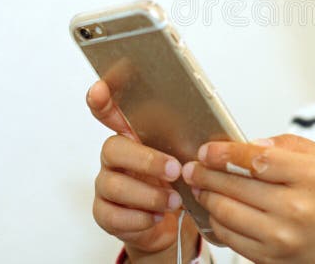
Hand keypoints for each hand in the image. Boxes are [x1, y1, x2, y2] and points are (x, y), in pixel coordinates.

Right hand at [86, 80, 198, 258]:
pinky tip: (158, 217)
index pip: (111, 112)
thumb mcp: (188, 159)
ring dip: (149, 194)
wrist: (170, 225)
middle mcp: (115, 158)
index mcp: (134, 136)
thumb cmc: (178, 184)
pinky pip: (114, 215)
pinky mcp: (104, 213)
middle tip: (174, 170)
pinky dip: (140, 218)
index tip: (100, 89)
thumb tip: (213, 136)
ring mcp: (106, 185)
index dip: (102, 100)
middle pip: (114, 149)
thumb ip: (190, 143)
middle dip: (146, 160)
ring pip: (114, 185)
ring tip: (174, 200)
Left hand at [182, 134, 314, 263]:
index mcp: (311, 176)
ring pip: (226, 212)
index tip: (208, 150)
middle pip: (235, 186)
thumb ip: (289, 144)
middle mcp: (295, 207)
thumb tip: (251, 144)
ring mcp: (281, 236)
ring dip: (206, 197)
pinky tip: (216, 209)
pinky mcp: (270, 257)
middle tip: (193, 167)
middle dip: (205, 174)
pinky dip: (217, 221)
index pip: (256, 159)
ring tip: (201, 187)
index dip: (225, 153)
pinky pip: (230, 237)